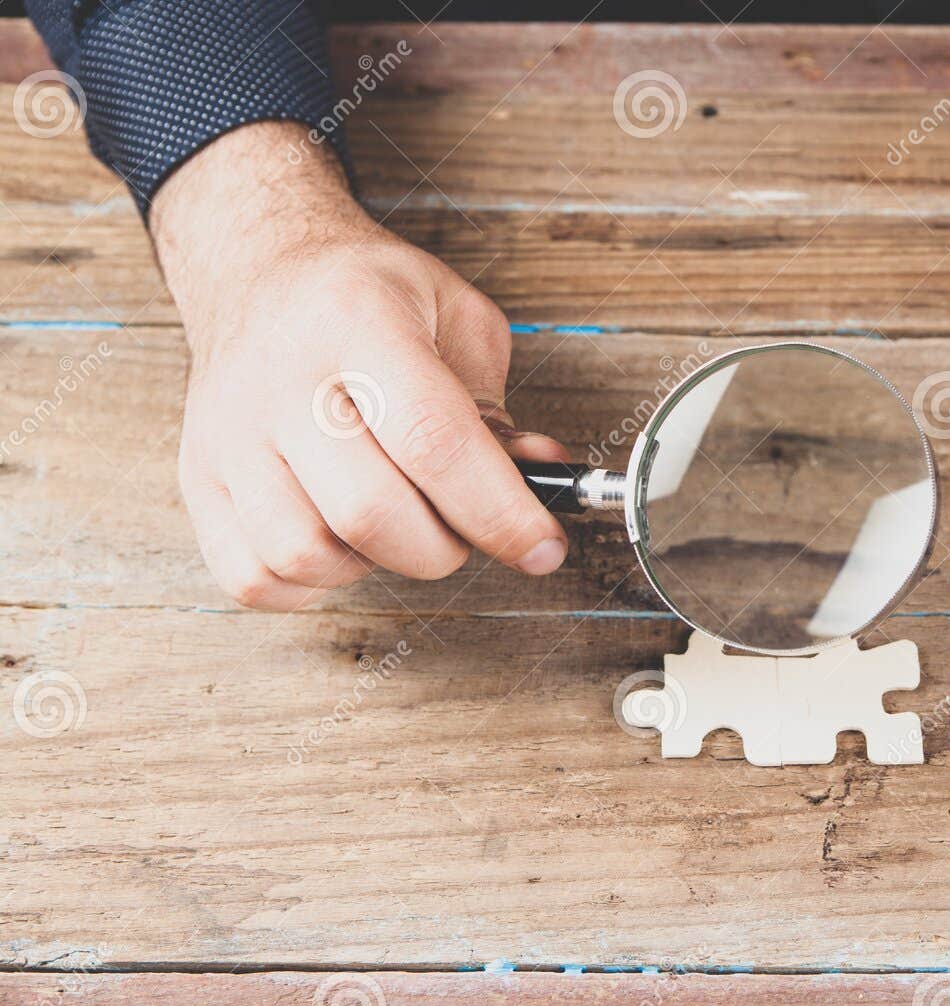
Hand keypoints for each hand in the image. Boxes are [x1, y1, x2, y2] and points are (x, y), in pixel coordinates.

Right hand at [152, 122, 567, 610]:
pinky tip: (339, 542)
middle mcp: (282, 379)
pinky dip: (312, 583)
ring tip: (393, 520)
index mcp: (359, 322)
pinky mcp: (198, 479)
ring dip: (375, 564)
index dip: (499, 511)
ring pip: (307, 554)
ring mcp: (229, 434)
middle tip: (462, 523)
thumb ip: (501, 405)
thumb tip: (542, 477)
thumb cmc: (366, 297)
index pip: (433, 440)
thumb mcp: (456, 318)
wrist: (260, 267)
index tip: (541, 547)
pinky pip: (254, 578)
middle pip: (370, 512)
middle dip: (444, 546)